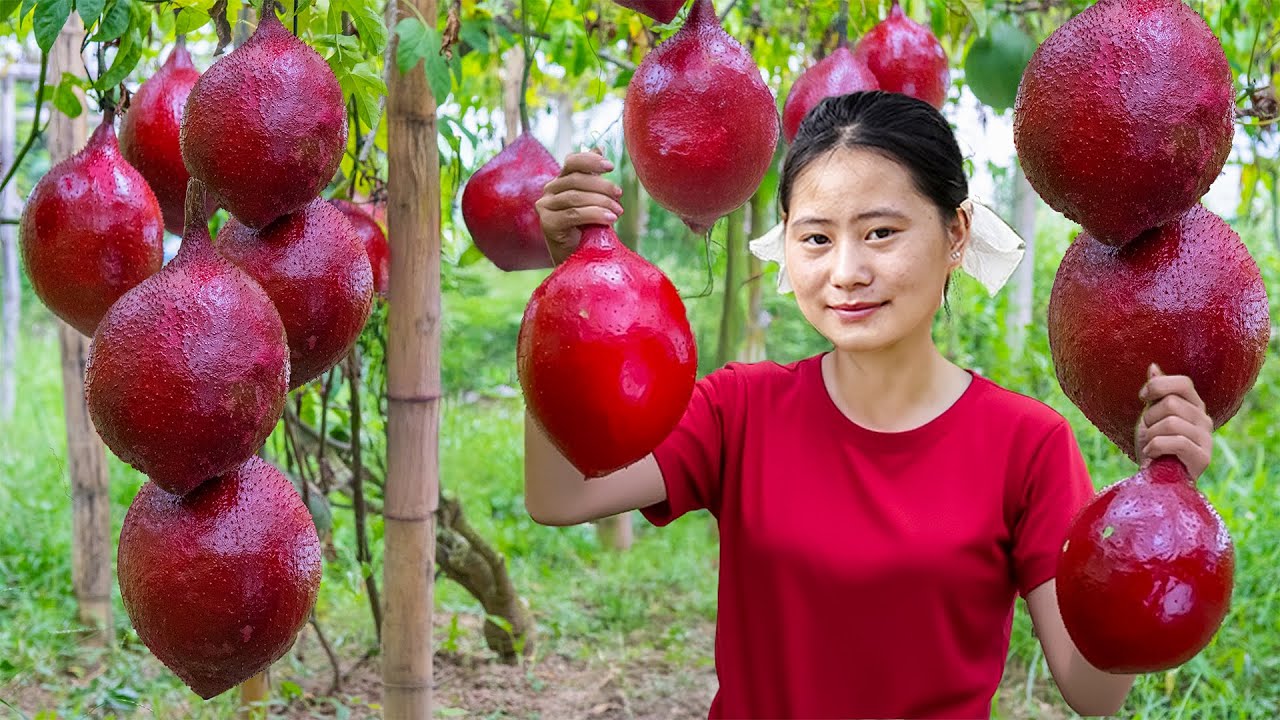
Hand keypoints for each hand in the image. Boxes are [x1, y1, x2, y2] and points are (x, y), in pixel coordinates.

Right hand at [534, 148, 624, 263]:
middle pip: (576, 179)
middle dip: (602, 186)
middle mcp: (549, 191)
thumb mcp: (593, 200)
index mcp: (561, 182)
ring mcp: (545, 207)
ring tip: (618, 212)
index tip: (610, 167)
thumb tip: (598, 146)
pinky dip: (594, 214)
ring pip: (576, 197)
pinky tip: (610, 219)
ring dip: (601, 202)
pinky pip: (573, 214)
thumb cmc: (587, 230)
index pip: (572, 161)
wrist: (577, 260)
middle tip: (619, 195)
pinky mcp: (547, 224)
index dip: (590, 160)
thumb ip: (593, 177)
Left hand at [1133, 363, 1213, 480]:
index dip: (1158, 386)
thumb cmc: (1153, 446)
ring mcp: (1206, 438)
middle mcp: (1204, 419)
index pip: (1183, 382)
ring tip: (1151, 446)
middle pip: (1171, 403)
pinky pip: (1176, 442)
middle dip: (1150, 417)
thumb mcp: (1151, 416)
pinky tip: (1152, 455)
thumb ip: (1155, 394)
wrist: (1155, 478)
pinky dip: (1155, 447)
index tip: (1142, 398)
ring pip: (1171, 422)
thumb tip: (1153, 367)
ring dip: (1151, 435)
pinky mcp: (1203, 457)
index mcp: (1193, 406)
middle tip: (1149, 432)